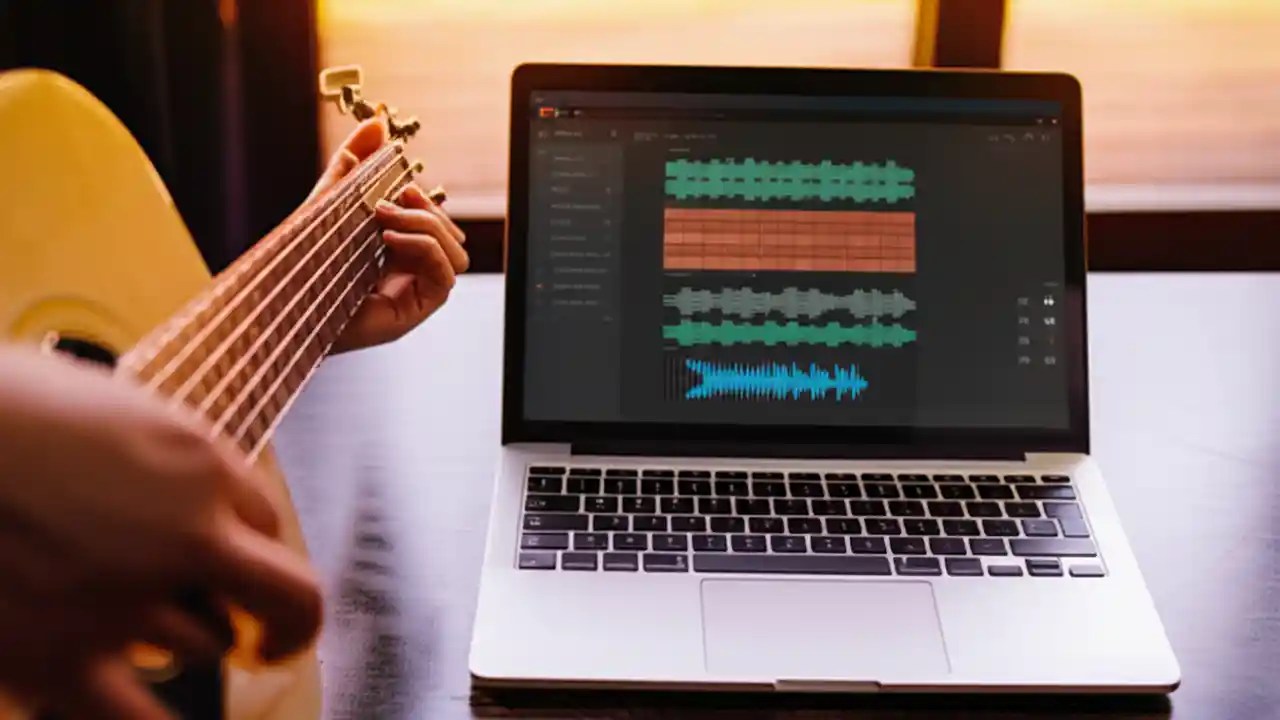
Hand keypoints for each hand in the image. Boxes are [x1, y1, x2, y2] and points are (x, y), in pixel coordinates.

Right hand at [0, 347, 321, 718]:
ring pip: (207, 642)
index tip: (228, 548)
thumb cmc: (2, 406)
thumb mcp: (109, 403)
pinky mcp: (61, 655)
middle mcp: (183, 534)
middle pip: (277, 589)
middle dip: (270, 609)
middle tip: (268, 628)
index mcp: (199, 463)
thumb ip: (161, 454)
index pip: (264, 516)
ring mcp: (128, 600)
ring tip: (131, 615)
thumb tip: (184, 485)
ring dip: (189, 636)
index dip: (242, 534)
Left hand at [309, 117, 468, 352]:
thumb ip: (352, 162)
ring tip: (385, 220)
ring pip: (457, 254)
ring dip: (428, 227)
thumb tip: (376, 122)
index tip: (401, 183)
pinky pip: (446, 277)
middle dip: (429, 210)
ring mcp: (414, 294)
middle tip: (393, 199)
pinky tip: (390, 240)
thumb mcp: (329, 199)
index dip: (426, 201)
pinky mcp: (414, 311)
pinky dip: (425, 250)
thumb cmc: (300, 259)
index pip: (436, 221)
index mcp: (397, 250)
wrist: (280, 302)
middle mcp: (410, 273)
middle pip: (453, 236)